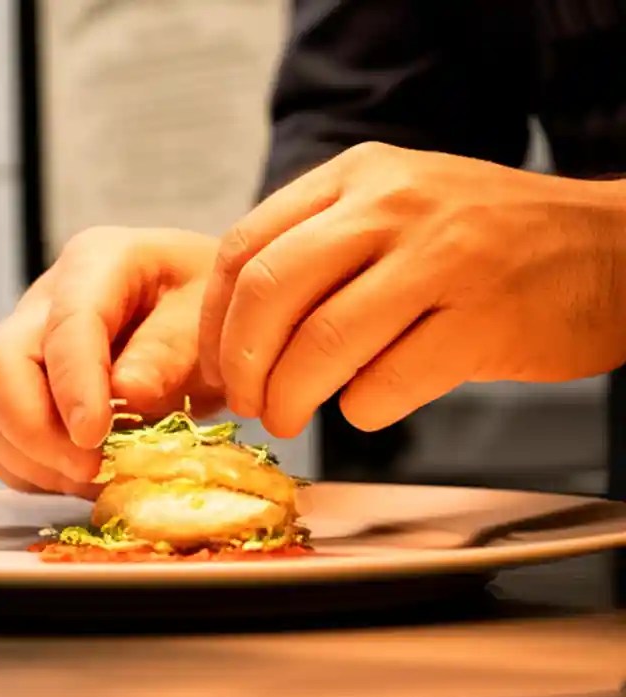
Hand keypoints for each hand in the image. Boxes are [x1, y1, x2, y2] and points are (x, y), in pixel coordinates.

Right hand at [0, 227, 224, 496]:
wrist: (201, 321)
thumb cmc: (209, 313)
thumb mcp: (208, 321)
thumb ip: (169, 352)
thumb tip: (127, 393)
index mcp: (95, 264)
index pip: (63, 328)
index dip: (72, 387)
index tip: (93, 439)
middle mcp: (42, 303)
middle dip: (33, 430)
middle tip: (91, 468)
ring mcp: (22, 348)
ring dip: (32, 458)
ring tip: (95, 476)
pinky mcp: (17, 390)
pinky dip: (30, 469)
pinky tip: (78, 475)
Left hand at [197, 141, 625, 437]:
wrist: (614, 248)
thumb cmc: (487, 241)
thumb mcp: (396, 205)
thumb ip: (319, 244)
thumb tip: (233, 326)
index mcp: (357, 175)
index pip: (246, 246)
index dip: (214, 320)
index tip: (215, 365)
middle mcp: (393, 204)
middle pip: (270, 292)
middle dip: (242, 365)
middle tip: (249, 404)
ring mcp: (441, 258)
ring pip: (320, 343)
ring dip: (288, 398)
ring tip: (289, 418)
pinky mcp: (482, 321)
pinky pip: (384, 385)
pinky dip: (361, 411)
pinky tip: (369, 405)